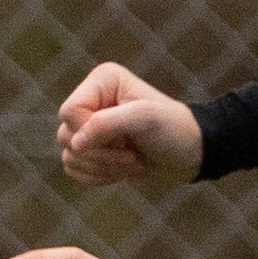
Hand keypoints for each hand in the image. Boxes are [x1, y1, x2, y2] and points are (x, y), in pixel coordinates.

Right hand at [54, 62, 203, 189]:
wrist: (191, 154)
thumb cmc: (173, 130)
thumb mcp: (144, 119)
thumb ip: (105, 124)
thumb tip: (73, 144)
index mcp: (102, 82)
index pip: (70, 111)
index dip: (89, 132)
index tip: (123, 139)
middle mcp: (92, 101)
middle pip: (66, 135)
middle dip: (99, 153)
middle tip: (131, 155)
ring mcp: (89, 127)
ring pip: (69, 155)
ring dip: (101, 167)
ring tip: (132, 163)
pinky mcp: (90, 149)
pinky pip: (73, 168)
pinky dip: (96, 176)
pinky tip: (122, 171)